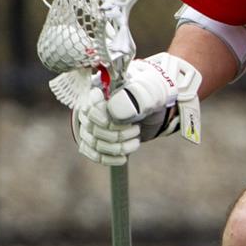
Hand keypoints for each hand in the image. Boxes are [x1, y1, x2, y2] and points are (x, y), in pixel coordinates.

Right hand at [71, 53, 202, 165]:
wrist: (158, 109)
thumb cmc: (154, 95)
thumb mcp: (153, 92)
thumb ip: (136, 96)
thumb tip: (115, 112)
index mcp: (102, 87)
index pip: (87, 105)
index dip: (100, 117)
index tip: (119, 121)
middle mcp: (92, 105)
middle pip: (91, 127)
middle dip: (116, 134)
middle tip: (136, 130)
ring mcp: (92, 123)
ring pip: (93, 142)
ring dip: (116, 147)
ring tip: (135, 142)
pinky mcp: (97, 139)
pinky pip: (93, 153)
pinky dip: (108, 158)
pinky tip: (124, 157)